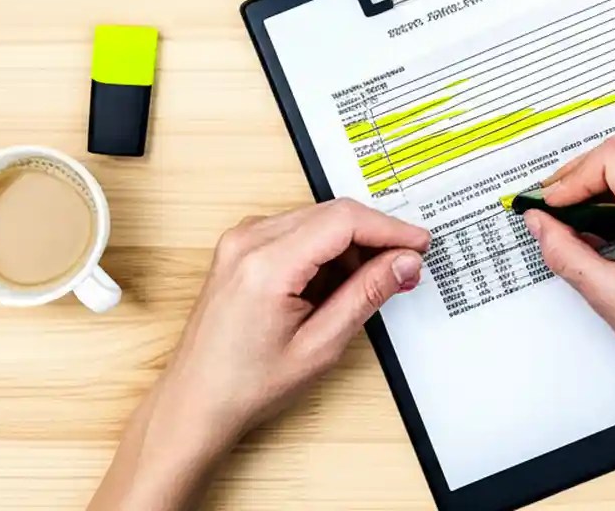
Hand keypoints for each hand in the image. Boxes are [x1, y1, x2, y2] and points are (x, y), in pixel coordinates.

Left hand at [91, 200, 429, 510]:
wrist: (196, 400)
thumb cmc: (245, 384)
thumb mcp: (320, 346)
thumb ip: (365, 296)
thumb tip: (403, 263)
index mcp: (266, 265)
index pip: (344, 221)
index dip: (390, 229)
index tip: (418, 244)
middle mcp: (248, 242)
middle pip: (332, 213)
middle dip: (375, 236)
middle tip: (404, 267)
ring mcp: (240, 241)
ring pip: (317, 219)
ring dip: (351, 243)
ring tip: (371, 283)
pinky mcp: (241, 247)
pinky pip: (297, 229)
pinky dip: (326, 248)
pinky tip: (339, 280)